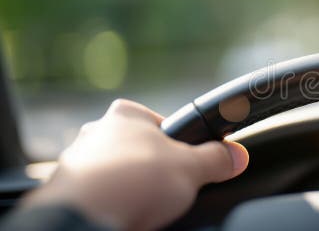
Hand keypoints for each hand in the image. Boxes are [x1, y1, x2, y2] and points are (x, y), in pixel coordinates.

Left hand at [22, 99, 248, 230]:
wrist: (84, 217)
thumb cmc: (134, 181)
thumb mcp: (192, 168)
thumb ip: (217, 159)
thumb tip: (236, 156)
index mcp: (126, 115)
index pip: (160, 122)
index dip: (180, 142)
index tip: (190, 162)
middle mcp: (96, 133)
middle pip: (137, 148)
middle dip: (154, 168)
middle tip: (170, 187)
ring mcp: (76, 163)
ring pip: (116, 174)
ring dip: (131, 188)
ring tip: (146, 206)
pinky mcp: (66, 192)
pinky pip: (100, 196)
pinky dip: (114, 205)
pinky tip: (126, 215)